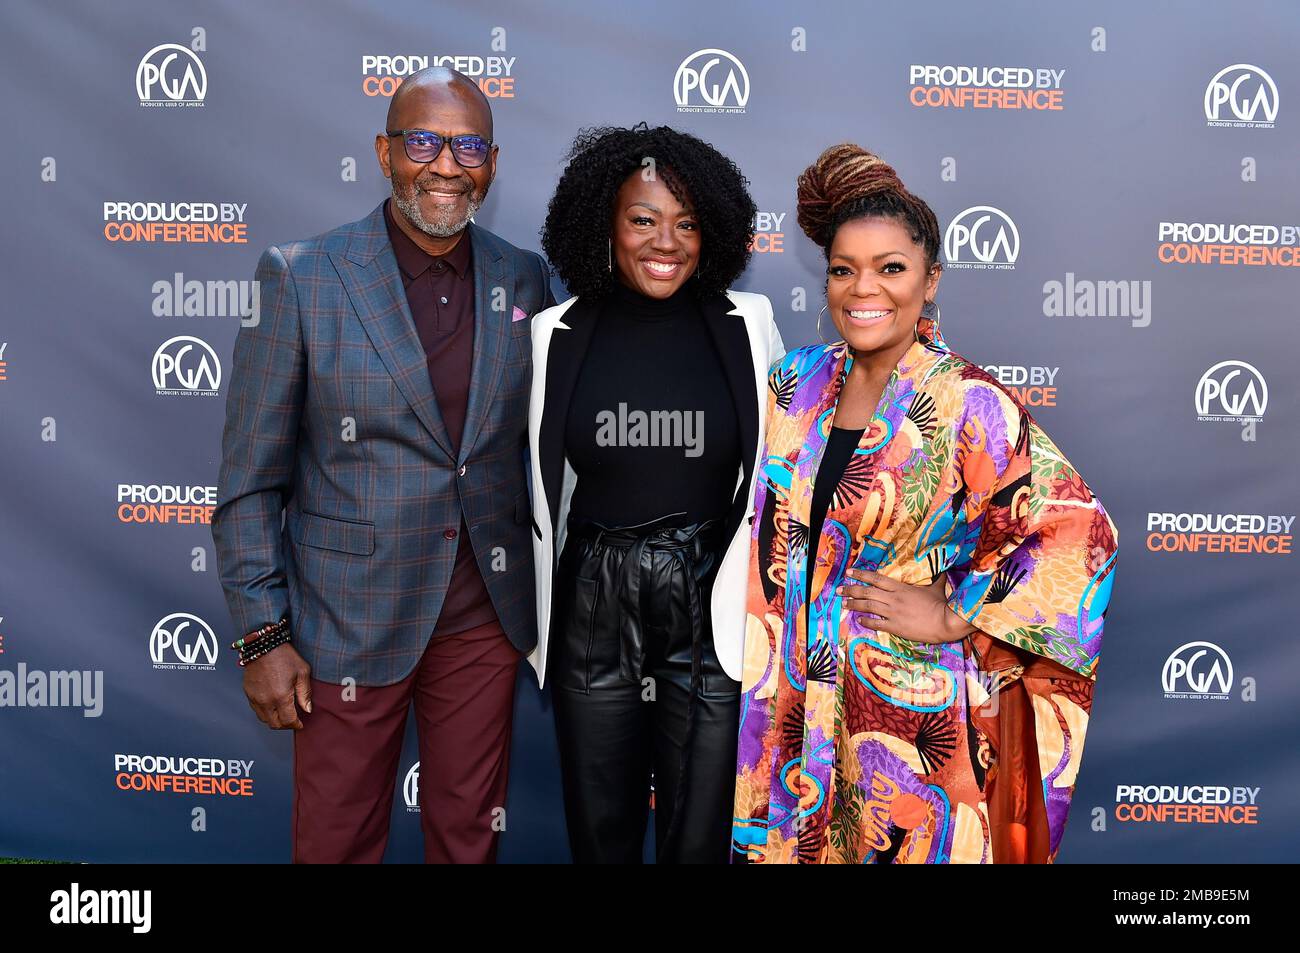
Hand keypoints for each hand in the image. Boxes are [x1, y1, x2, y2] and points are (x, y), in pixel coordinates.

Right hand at [243, 642, 312, 729]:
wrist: (264, 644)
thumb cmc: (284, 656)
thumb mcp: (302, 672)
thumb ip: (305, 693)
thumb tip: (307, 709)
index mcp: (280, 697)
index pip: (288, 721)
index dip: (296, 725)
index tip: (301, 724)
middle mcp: (265, 700)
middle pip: (274, 724)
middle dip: (285, 725)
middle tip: (293, 720)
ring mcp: (254, 698)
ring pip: (264, 719)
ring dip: (274, 719)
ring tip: (283, 713)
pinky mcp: (248, 693)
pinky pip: (256, 709)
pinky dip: (265, 712)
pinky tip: (273, 705)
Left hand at [837, 568, 975, 643]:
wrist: (945, 622)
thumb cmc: (941, 604)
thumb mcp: (936, 588)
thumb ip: (935, 578)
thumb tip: (942, 570)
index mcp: (901, 588)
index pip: (876, 578)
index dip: (861, 574)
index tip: (849, 572)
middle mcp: (893, 599)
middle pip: (867, 592)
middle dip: (851, 589)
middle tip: (839, 589)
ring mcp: (893, 613)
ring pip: (868, 606)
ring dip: (854, 604)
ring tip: (843, 603)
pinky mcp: (895, 627)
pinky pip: (876, 623)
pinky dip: (866, 621)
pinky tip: (859, 620)